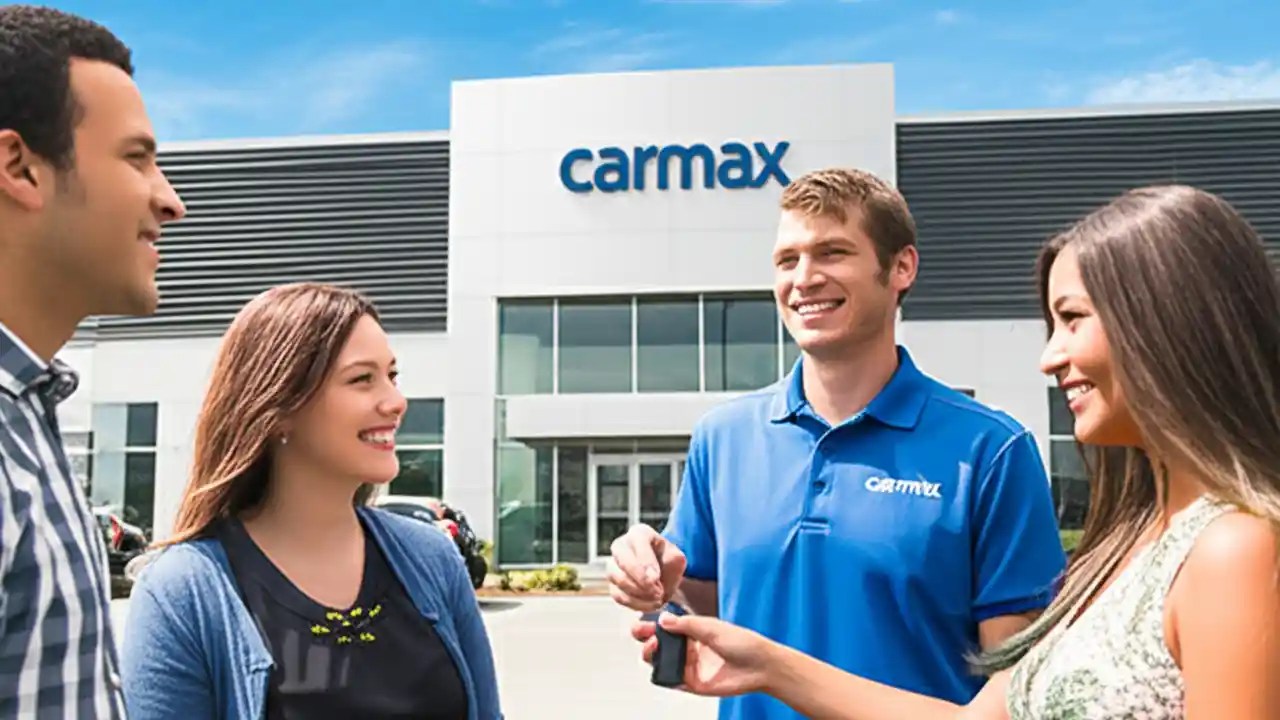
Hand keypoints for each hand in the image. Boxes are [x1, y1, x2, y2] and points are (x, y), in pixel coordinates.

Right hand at [607, 524, 686, 611]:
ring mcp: (613, 565)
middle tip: (657, 593)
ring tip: (658, 599)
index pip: (638, 543)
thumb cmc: (668, 561)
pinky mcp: (612, 584)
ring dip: (639, 593)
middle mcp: (621, 546)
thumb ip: (669, 564)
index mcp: (639, 533)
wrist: (662, 573)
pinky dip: (636, 603)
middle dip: (640, 579)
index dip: (645, 562)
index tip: (655, 579)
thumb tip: (652, 579)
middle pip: (623, 561)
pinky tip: (651, 605)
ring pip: (618, 579)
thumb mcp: (676, 558)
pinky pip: (618, 595)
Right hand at [632, 612, 774, 697]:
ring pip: (661, 662)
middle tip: (643, 634)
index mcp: (693, 631)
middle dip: (647, 638)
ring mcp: (689, 666)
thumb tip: (662, 619)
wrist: (760, 666)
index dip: (652, 624)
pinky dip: (662, 675)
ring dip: (652, 654)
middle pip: (659, 644)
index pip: (666, 626)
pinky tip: (662, 667)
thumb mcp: (711, 627)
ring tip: (654, 647)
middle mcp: (689, 648)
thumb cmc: (743, 643)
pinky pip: (671, 681)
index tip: (642, 622)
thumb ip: (685, 624)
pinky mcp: (692, 683)